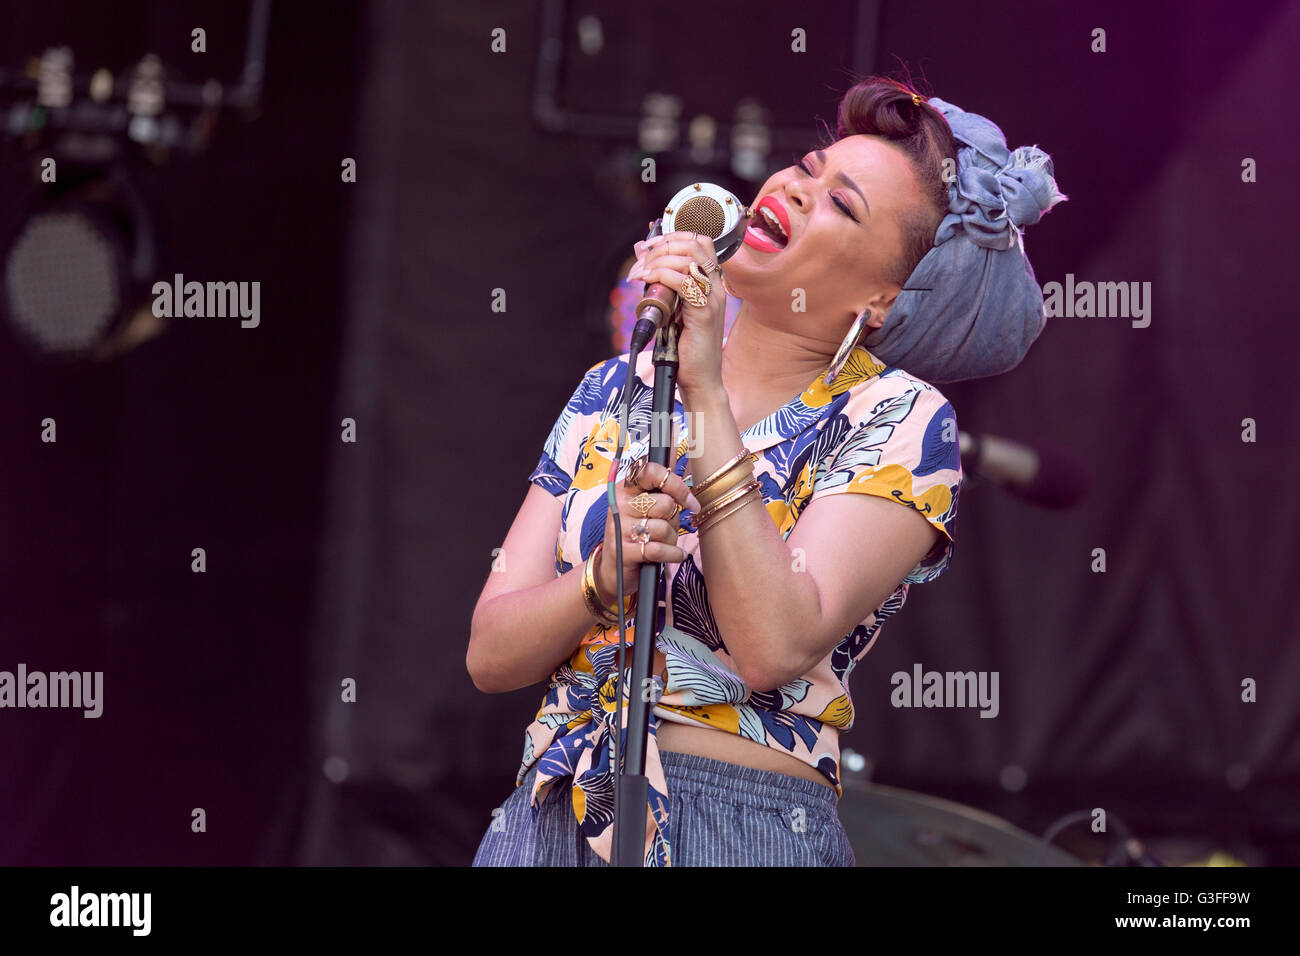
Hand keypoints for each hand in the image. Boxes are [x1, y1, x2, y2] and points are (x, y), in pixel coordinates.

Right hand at [595, 457, 700, 599]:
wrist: (614, 568)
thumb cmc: (637, 533)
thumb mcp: (644, 506)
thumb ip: (661, 487)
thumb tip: (680, 457)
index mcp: (625, 488)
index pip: (651, 472)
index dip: (676, 484)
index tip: (689, 501)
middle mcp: (619, 504)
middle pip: (665, 504)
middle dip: (674, 519)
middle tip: (667, 526)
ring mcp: (619, 528)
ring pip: (664, 528)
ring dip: (672, 539)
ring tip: (664, 542)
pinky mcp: (623, 551)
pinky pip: (658, 549)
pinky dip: (673, 554)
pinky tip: (675, 555)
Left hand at [627, 231, 726, 397]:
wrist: (700, 379)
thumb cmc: (686, 348)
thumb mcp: (673, 309)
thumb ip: (663, 285)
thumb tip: (642, 260)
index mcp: (711, 284)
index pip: (700, 242)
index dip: (673, 236)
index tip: (648, 246)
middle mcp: (716, 287)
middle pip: (694, 244)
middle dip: (662, 245)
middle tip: (641, 258)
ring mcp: (712, 299)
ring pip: (688, 259)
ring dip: (657, 260)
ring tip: (639, 273)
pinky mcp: (704, 312)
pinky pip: (683, 282)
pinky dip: (661, 276)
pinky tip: (647, 282)